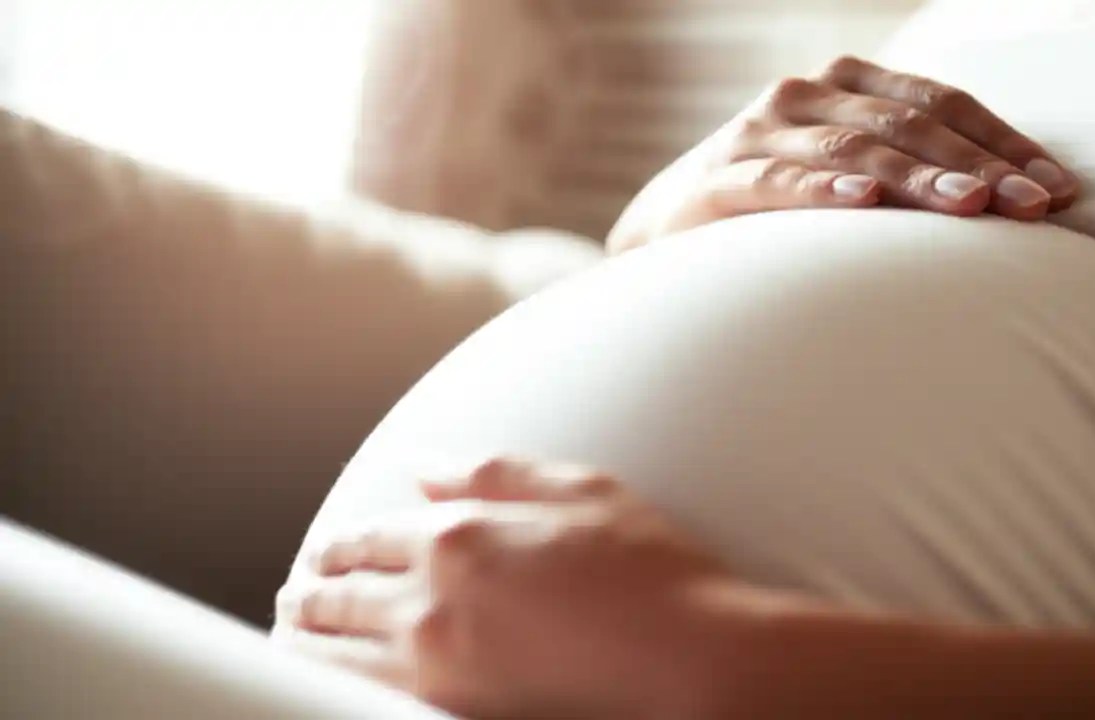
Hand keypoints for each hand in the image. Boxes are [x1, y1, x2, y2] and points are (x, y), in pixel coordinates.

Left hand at [272, 458, 736, 718]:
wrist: (695, 662)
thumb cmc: (655, 576)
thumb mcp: (583, 491)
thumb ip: (496, 475)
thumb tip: (428, 472)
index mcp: (461, 537)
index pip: (371, 537)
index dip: (343, 543)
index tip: (330, 551)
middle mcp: (433, 601)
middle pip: (339, 594)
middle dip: (311, 589)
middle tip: (296, 592)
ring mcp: (435, 667)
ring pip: (332, 652)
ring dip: (303, 637)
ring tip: (292, 633)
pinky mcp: (450, 713)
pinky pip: (359, 698)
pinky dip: (329, 684)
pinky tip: (328, 682)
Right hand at [606, 55, 1078, 253]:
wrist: (669, 230)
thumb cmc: (780, 208)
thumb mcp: (848, 176)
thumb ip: (912, 174)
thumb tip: (1022, 205)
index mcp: (846, 84)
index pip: (942, 102)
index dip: (1004, 142)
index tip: (1060, 190)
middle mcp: (805, 95)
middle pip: (908, 122)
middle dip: (977, 164)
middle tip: (1032, 207)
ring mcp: (759, 133)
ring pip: (853, 148)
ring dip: (917, 177)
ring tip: (970, 204)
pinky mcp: (719, 181)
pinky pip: (779, 183)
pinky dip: (824, 190)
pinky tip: (865, 203)